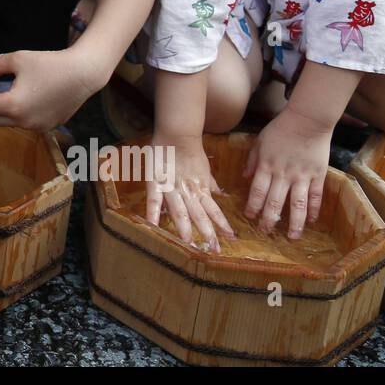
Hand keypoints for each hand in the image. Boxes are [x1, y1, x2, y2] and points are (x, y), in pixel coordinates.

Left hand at [0, 46, 105, 132]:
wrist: (83, 74)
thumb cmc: (50, 64)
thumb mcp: (19, 58)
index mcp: (13, 106)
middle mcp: (23, 122)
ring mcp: (37, 127)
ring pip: (9, 124)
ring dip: (1, 115)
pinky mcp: (48, 127)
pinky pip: (26, 124)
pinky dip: (19, 116)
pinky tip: (21, 103)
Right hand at [145, 134, 235, 251]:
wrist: (177, 133)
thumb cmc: (191, 150)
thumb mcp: (204, 168)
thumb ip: (210, 183)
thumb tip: (220, 195)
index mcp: (201, 188)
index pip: (214, 211)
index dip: (222, 225)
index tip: (231, 239)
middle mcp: (189, 191)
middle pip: (200, 216)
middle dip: (207, 234)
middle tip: (214, 251)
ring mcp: (172, 188)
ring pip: (181, 212)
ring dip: (186, 229)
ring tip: (191, 245)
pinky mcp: (156, 182)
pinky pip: (154, 200)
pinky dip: (153, 213)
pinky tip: (153, 227)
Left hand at [243, 105, 332, 238]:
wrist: (307, 120)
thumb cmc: (280, 129)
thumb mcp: (259, 141)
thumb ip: (252, 160)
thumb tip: (244, 176)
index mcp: (267, 166)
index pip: (257, 192)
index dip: (253, 206)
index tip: (249, 217)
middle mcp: (283, 174)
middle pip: (275, 202)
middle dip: (270, 219)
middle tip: (266, 232)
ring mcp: (302, 176)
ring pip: (297, 205)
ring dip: (294, 223)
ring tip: (292, 237)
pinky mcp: (318, 175)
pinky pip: (316, 196)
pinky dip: (313, 210)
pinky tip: (311, 221)